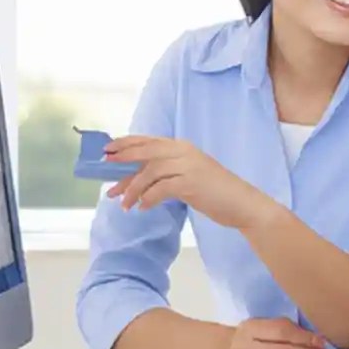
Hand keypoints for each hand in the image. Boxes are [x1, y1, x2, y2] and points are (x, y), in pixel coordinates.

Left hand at [104, 136, 278, 229]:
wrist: (243, 204)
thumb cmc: (215, 192)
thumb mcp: (190, 175)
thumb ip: (166, 173)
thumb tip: (135, 181)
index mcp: (183, 147)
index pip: (149, 141)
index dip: (126, 143)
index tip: (108, 149)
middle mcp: (184, 152)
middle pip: (146, 151)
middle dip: (123, 158)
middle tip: (105, 167)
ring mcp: (188, 166)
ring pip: (149, 172)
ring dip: (132, 188)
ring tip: (123, 204)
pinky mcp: (191, 183)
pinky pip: (160, 189)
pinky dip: (148, 198)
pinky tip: (142, 207)